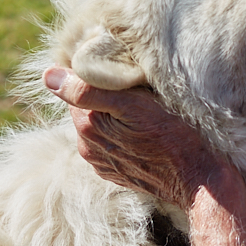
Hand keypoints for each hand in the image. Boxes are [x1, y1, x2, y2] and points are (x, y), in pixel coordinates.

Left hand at [42, 67, 230, 209]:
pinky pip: (112, 142)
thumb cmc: (172, 136)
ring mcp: (103, 163)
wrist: (197, 179)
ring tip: (141, 106)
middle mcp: (88, 148)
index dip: (94, 73)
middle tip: (133, 84)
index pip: (76, 88)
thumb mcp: (133, 105)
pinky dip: (121, 131)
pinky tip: (142, 129)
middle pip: (87, 106)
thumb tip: (48, 77)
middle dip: (103, 93)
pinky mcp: (118, 172)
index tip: (117, 66)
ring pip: (100, 124)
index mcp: (87, 128)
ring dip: (113, 113)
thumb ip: (87, 91)